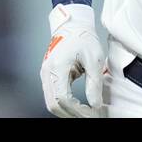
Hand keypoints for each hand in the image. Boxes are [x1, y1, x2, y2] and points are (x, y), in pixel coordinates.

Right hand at [40, 3, 106, 117]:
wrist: (72, 26)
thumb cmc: (83, 38)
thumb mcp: (94, 58)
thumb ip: (94, 83)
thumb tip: (95, 105)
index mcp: (57, 67)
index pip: (62, 98)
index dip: (77, 110)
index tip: (92, 113)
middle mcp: (47, 72)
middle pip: (53, 104)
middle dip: (72, 114)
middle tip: (90, 116)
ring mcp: (45, 74)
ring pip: (51, 103)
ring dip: (67, 111)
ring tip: (85, 113)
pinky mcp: (48, 76)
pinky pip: (52, 96)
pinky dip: (64, 105)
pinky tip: (78, 106)